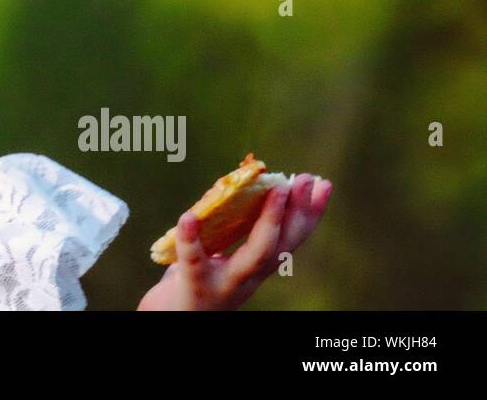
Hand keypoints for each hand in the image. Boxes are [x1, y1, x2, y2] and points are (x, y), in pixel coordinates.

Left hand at [137, 173, 331, 309]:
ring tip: (274, 189)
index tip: (323, 185)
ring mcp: (225, 283)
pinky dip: (190, 239)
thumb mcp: (225, 254)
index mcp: (258, 267)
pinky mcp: (194, 285)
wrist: (175, 319)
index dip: (308, 214)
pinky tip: (188, 216)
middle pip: (281, 248)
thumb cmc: (200, 281)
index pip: (291, 240)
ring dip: (268, 222)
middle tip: (306, 179)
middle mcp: (249, 277)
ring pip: (253, 257)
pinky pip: (193, 262)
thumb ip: (237, 228)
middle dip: (297, 213)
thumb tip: (247, 182)